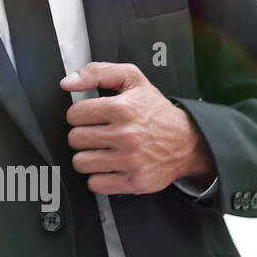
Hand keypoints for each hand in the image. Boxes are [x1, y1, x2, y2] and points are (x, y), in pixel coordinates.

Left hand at [60, 62, 215, 194]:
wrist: (188, 141)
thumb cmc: (156, 111)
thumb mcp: (132, 79)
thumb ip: (96, 72)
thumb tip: (67, 82)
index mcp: (121, 108)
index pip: (74, 115)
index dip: (80, 115)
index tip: (92, 117)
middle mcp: (126, 135)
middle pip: (75, 139)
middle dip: (83, 136)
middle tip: (99, 134)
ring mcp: (130, 160)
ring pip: (80, 162)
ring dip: (88, 157)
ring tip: (102, 150)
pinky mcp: (134, 182)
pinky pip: (95, 184)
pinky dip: (98, 177)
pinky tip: (109, 167)